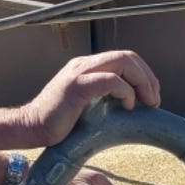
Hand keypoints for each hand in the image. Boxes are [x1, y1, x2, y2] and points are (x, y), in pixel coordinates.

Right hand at [19, 50, 159, 145]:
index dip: (144, 74)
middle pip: (127, 56)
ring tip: (146, 102)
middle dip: (148, 78)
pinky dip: (126, 92)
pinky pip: (111, 80)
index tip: (150, 97)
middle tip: (153, 101)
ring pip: (123, 62)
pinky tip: (127, 107)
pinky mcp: (76, 86)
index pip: (123, 58)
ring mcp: (78, 73)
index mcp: (84, 67)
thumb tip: (134, 100)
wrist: (31, 127)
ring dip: (142, 82)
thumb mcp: (86, 103)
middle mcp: (82, 65)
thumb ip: (104, 95)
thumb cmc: (58, 122)